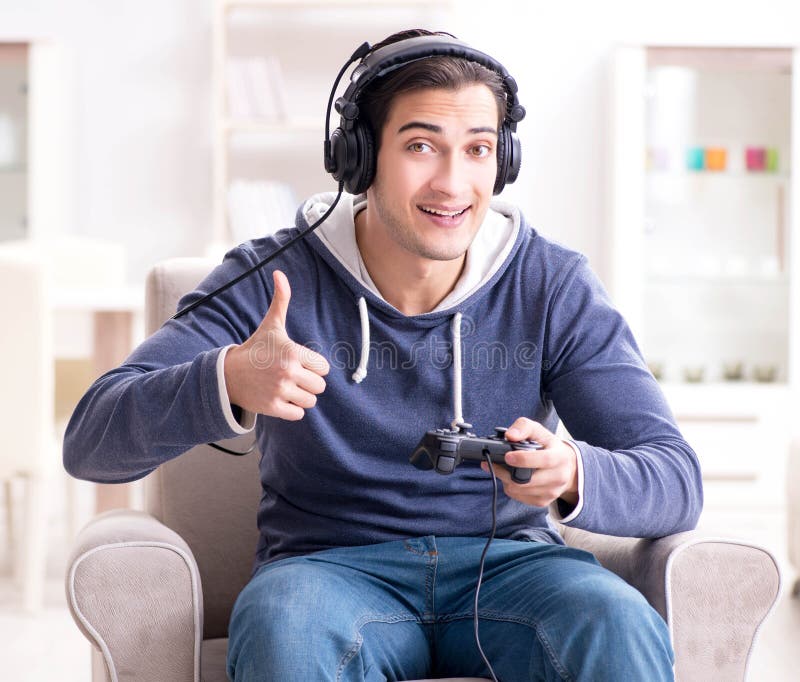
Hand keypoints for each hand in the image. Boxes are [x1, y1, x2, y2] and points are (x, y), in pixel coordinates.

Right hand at [224, 270, 329, 420]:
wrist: (228, 373)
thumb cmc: (256, 349)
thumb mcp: (271, 325)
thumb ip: (281, 300)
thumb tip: (279, 273)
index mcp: (293, 352)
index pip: (323, 368)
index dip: (313, 366)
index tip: (298, 363)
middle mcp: (288, 372)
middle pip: (320, 386)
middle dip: (308, 383)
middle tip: (292, 377)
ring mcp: (280, 391)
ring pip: (310, 401)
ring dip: (301, 397)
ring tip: (285, 387)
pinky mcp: (273, 408)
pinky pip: (298, 414)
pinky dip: (292, 410)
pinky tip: (280, 399)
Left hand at [481, 418, 577, 507]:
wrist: (567, 467)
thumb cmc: (549, 447)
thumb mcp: (539, 431)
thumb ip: (524, 427)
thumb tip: (510, 435)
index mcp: (559, 457)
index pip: (544, 460)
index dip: (524, 459)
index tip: (508, 456)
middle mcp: (558, 477)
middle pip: (528, 480)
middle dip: (505, 472)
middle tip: (491, 462)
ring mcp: (551, 491)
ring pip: (519, 490)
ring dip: (504, 479)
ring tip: (500, 468)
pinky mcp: (543, 501)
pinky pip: (519, 497)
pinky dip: (510, 487)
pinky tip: (510, 477)